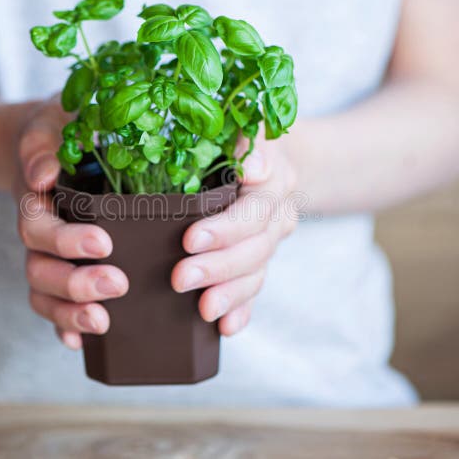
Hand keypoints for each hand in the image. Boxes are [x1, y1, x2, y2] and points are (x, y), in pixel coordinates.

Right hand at [14, 97, 126, 349]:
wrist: (48, 141)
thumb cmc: (59, 128)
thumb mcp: (50, 122)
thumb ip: (42, 143)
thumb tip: (43, 174)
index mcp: (35, 200)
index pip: (38, 226)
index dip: (66, 241)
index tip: (105, 243)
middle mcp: (36, 233)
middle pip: (40, 269)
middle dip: (75, 282)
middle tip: (118, 284)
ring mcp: (45, 255)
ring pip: (43, 293)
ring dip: (69, 311)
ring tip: (103, 323)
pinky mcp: (61, 268)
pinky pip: (52, 305)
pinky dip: (63, 326)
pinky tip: (83, 343)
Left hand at [171, 137, 297, 335]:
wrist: (276, 163)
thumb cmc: (245, 144)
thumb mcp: (249, 132)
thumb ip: (249, 143)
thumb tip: (251, 167)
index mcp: (273, 185)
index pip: (252, 212)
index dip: (224, 229)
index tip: (190, 240)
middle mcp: (277, 219)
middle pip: (254, 250)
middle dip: (218, 267)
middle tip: (181, 279)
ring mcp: (270, 245)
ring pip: (255, 275)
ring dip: (230, 294)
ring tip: (204, 310)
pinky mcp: (259, 265)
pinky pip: (255, 291)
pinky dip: (242, 311)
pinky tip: (226, 327)